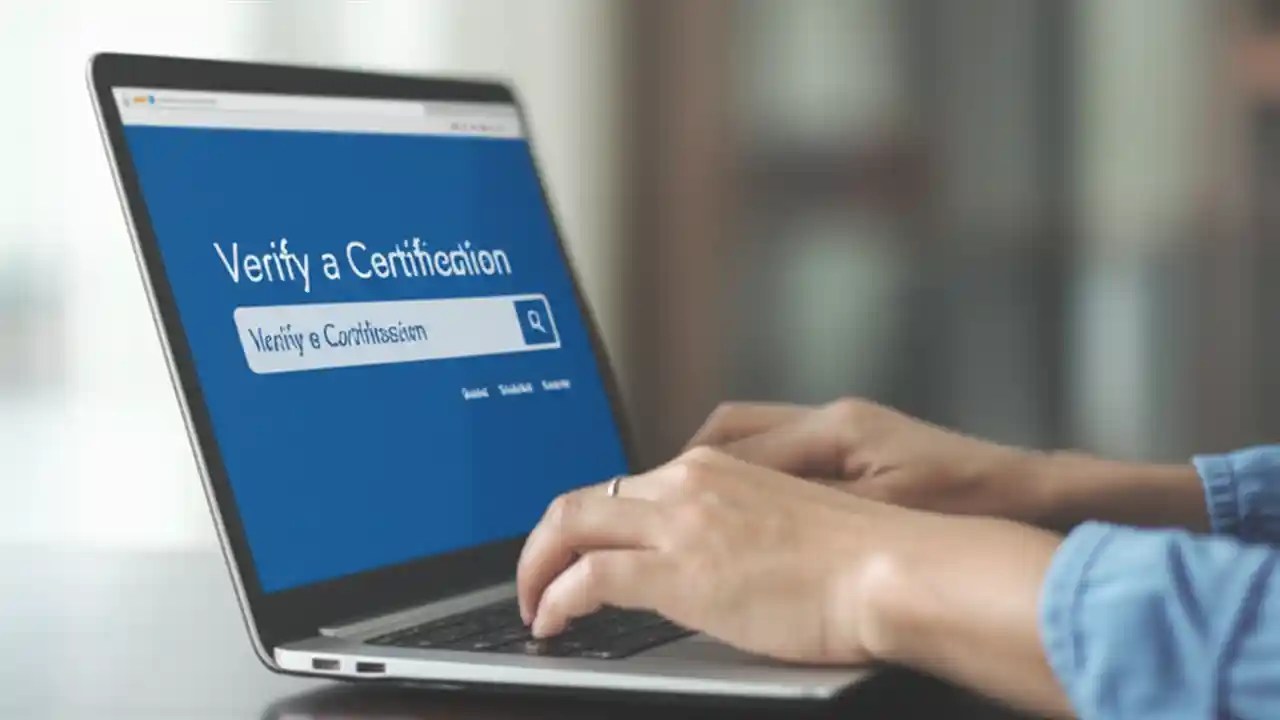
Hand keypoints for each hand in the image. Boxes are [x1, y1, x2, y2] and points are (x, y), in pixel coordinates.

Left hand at [516, 446, 1070, 714]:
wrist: (894, 570)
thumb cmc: (861, 558)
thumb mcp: (783, 522)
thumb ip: (734, 526)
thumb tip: (709, 558)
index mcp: (715, 468)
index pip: (626, 487)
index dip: (590, 525)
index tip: (578, 554)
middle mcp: (688, 482)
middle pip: (584, 498)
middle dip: (544, 542)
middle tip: (534, 577)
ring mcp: (681, 522)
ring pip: (571, 525)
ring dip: (537, 568)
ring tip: (533, 605)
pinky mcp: (679, 570)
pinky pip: (588, 577)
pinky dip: (554, 598)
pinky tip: (551, 622)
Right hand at [688, 399, 1049, 524]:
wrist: (1027, 493)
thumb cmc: (968, 502)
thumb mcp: (886, 513)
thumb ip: (811, 507)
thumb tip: (747, 508)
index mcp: (837, 427)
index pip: (739, 447)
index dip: (694, 479)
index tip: (659, 503)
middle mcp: (833, 417)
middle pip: (732, 426)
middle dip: (689, 462)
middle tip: (659, 498)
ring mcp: (843, 426)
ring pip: (750, 432)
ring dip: (715, 464)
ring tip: (689, 502)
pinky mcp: (854, 442)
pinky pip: (779, 445)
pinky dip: (748, 469)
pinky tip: (743, 502)